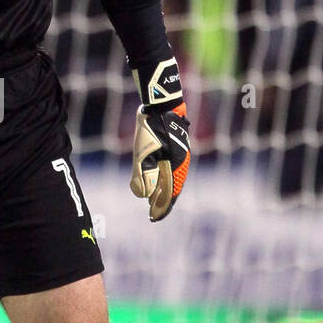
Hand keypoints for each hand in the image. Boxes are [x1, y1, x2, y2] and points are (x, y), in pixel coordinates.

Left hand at [129, 101, 189, 221]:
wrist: (161, 106)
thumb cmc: (151, 129)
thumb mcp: (142, 153)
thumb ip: (143, 174)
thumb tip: (143, 195)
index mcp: (175, 167)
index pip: (170, 193)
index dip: (161, 206)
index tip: (153, 217)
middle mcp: (180, 163)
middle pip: (172, 188)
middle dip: (162, 200)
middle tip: (152, 212)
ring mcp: (179, 155)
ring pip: (171, 178)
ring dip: (163, 190)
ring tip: (153, 199)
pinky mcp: (174, 148)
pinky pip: (170, 168)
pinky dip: (163, 177)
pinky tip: (157, 178)